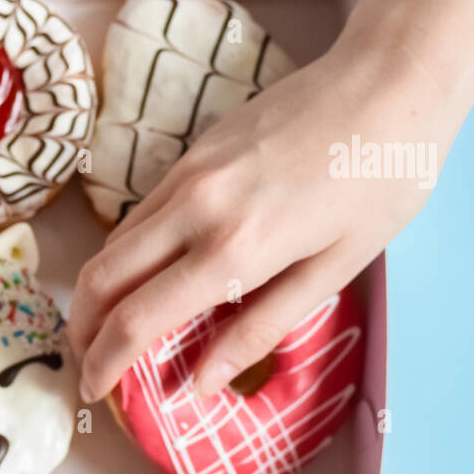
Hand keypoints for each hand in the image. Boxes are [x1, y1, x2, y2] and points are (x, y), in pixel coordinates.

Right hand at [69, 30, 464, 402]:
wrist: (391, 79)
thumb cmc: (383, 182)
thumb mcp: (335, 271)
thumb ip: (259, 329)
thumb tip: (198, 385)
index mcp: (235, 250)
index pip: (135, 320)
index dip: (104, 364)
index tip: (92, 394)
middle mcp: (194, 210)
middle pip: (100, 279)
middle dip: (81, 330)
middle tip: (90, 364)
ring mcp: (187, 175)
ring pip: (113, 244)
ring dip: (97, 293)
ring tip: (111, 328)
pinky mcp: (192, 152)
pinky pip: (140, 214)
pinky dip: (126, 255)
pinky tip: (149, 275)